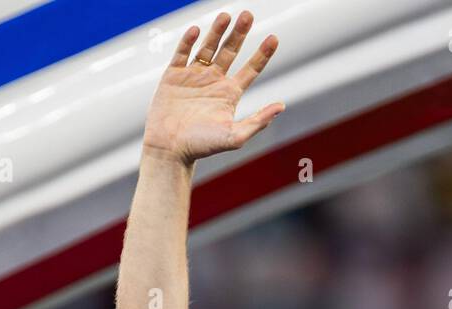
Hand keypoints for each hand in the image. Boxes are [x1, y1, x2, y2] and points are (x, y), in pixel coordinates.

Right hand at [142, 10, 283, 164]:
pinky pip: (182, 53)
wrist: (169, 150)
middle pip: (230, 51)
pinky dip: (188, 41)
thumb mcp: (235, 137)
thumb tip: (281, 106)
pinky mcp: (173, 76)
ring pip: (208, 48)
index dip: (262, 54)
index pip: (251, 69)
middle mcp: (213, 81)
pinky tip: (196, 30)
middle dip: (239, 33)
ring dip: (216, 31)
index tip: (274, 38)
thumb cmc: (202, 147)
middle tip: (248, 14)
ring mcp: (193, 76)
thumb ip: (258, 121)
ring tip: (226, 16)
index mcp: (229, 94)